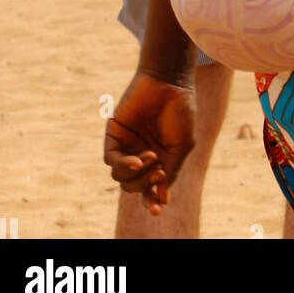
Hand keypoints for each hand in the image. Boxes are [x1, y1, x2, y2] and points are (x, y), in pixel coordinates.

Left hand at [104, 72, 195, 214]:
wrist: (170, 82)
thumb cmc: (180, 111)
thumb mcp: (182, 145)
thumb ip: (171, 171)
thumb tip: (161, 199)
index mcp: (157, 160)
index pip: (148, 189)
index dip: (150, 202)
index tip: (155, 210)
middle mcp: (139, 155)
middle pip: (132, 186)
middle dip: (145, 184)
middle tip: (160, 170)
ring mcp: (126, 145)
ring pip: (119, 177)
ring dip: (136, 174)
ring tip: (152, 157)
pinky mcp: (114, 134)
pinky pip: (111, 159)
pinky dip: (123, 164)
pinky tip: (138, 159)